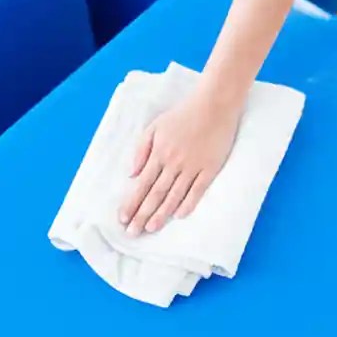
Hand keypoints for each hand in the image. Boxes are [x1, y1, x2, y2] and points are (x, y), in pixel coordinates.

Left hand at [119, 84, 243, 234]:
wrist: (214, 104)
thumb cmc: (183, 114)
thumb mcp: (155, 126)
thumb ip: (141, 150)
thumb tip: (132, 174)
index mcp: (158, 153)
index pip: (141, 184)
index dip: (131, 202)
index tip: (123, 218)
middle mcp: (173, 163)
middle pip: (155, 194)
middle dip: (142, 215)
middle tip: (132, 233)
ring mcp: (192, 166)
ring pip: (174, 195)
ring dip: (161, 214)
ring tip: (151, 228)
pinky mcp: (210, 168)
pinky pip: (197, 190)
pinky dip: (188, 203)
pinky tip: (179, 216)